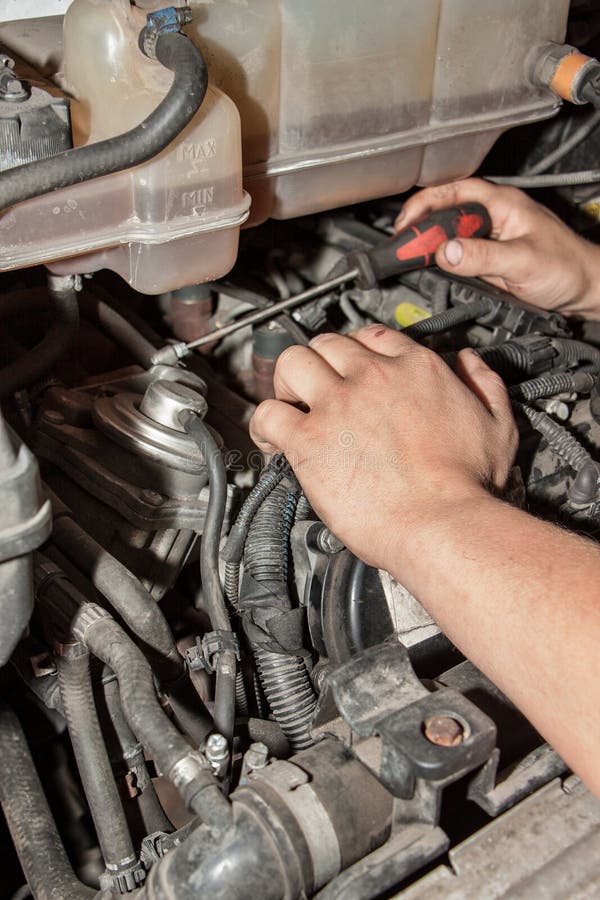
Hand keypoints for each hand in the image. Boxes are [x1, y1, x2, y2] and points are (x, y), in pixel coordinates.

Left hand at [250, 326, 517, 577]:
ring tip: (291, 403)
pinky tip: (270, 438)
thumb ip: (484, 385)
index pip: (373, 336)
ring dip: (287, 381)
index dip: (356, 350)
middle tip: (318, 388)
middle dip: (319, 362)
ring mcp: (338, 405)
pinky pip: (269, 413)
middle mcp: (373, 378)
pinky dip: (263, 423)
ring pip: (292, 362)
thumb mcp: (498, 425)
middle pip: (328, 343)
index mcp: (416, 369)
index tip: (351, 368)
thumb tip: (470, 363)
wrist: (444, 523)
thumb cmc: (468, 486)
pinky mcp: (310, 439)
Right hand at [397, 179, 599, 319]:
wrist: (584, 289)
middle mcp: (492, 214)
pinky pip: (456, 252)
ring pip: (448, 232)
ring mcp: (488, 235)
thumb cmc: (566, 267)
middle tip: (400, 244)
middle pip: (445, 210)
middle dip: (419, 224)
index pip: (453, 192)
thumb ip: (482, 256)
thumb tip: (444, 251)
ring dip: (427, 242)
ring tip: (408, 255)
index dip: (423, 206)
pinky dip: (438, 258)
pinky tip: (429, 265)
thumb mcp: (522, 260)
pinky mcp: (487, 256)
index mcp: (501, 203)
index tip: (405, 227)